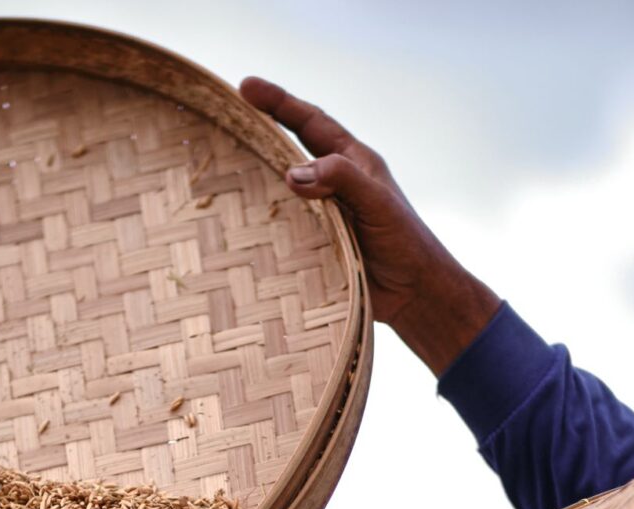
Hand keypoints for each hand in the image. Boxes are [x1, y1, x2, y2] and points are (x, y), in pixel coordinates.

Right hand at [240, 75, 500, 374]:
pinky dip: (260, 223)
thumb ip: (341, 180)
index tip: (247, 87)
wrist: (414, 296)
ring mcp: (320, 215)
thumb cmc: (406, 243)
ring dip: (253, 178)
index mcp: (352, 163)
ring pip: (280, 190)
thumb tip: (292, 173)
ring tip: (220, 165)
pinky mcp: (313, 247)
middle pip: (289, 149)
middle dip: (258, 132)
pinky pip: (280, 229)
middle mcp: (333, 185)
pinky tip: (235, 222)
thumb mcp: (378, 202)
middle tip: (223, 117)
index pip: (311, 123)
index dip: (280, 103)